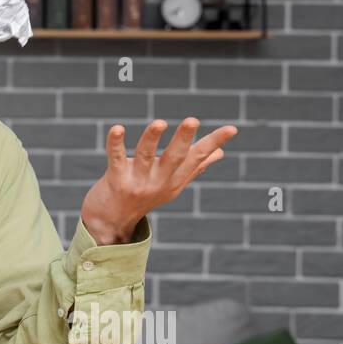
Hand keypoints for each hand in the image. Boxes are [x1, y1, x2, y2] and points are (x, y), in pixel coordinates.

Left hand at [80, 118, 237, 243]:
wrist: (110, 223)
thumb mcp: (171, 185)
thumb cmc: (143, 196)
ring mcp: (137, 182)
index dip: (213, 144)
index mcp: (174, 181)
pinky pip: (116, 158)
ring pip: (145, 156)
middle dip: (183, 139)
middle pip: (174, 158)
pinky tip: (118, 129)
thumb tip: (219, 153)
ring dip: (152, 138)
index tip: (232, 129)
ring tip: (159, 123)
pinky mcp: (116, 180)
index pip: (196, 159)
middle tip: (193, 120)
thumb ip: (194, 167)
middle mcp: (159, 182)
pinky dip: (116, 144)